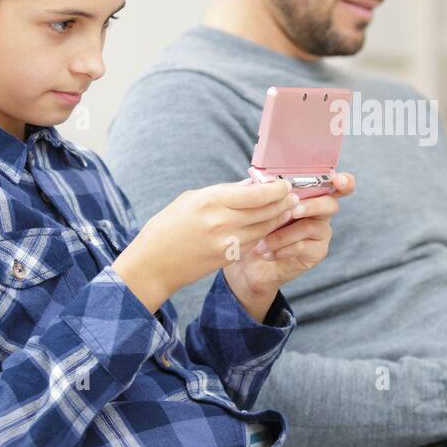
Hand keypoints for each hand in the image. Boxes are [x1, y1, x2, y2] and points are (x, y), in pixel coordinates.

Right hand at [111, 177, 298, 315]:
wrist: (154, 264)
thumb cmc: (168, 225)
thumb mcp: (192, 199)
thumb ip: (224, 192)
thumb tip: (251, 184)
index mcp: (211, 201)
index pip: (256, 193)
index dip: (275, 188)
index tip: (283, 183)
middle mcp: (222, 222)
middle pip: (266, 210)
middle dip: (283, 201)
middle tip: (292, 194)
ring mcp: (227, 242)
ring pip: (265, 227)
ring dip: (279, 217)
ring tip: (287, 207)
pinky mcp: (229, 257)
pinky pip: (255, 241)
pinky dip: (265, 231)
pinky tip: (270, 224)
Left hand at [223, 172, 355, 316]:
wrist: (250, 263)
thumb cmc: (256, 228)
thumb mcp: (257, 206)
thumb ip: (265, 190)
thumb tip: (264, 181)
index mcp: (310, 194)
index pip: (336, 184)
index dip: (344, 182)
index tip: (338, 181)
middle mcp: (321, 212)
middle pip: (329, 205)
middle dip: (311, 206)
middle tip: (292, 211)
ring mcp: (321, 232)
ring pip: (310, 227)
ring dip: (282, 234)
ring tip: (261, 242)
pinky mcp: (317, 252)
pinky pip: (302, 247)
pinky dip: (281, 249)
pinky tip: (266, 252)